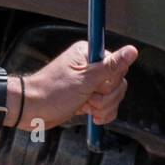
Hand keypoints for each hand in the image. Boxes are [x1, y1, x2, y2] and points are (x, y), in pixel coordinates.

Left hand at [17, 41, 137, 129]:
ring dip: (102, 107)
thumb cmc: (52, 93)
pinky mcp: (87, 97)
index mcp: (89, 54)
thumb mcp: (84, 80)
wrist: (31, 110)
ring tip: (85, 107)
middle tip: (88, 99)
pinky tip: (89, 115)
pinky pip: (107, 107)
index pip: (118, 66)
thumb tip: (132, 50)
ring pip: (113, 97)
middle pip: (118, 83)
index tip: (95, 86)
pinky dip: (101, 114)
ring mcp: (89, 83)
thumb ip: (111, 66)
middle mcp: (90, 66)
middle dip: (106, 98)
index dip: (110, 81)